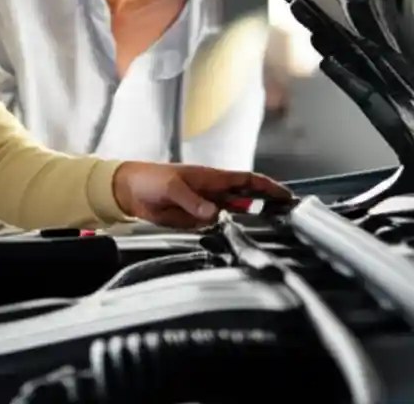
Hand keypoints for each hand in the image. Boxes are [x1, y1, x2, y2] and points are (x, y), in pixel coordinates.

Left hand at [112, 162, 291, 228]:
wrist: (126, 191)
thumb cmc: (148, 178)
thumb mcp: (171, 187)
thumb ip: (192, 201)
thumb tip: (214, 213)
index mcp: (211, 178)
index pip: (247, 181)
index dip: (268, 187)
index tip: (287, 195)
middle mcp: (212, 192)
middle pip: (247, 198)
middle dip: (267, 205)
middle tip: (287, 216)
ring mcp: (205, 206)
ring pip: (234, 214)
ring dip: (249, 220)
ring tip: (269, 229)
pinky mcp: (195, 220)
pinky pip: (216, 226)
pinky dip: (226, 230)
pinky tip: (236, 235)